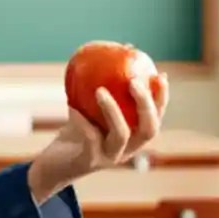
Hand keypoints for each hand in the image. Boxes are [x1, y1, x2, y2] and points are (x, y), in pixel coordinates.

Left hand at [28, 76, 168, 203]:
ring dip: (112, 111)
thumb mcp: (90, 107)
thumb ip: (102, 85)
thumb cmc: (77, 129)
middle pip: (148, 129)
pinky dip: (81, 120)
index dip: (162, 99)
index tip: (160, 75)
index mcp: (134, 137)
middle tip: (133, 82)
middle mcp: (128, 149)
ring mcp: (110, 157)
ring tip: (100, 90)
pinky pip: (89, 138)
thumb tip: (113, 53)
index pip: (156, 118)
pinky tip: (71, 106)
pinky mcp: (90, 162)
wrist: (55, 164)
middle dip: (146, 105)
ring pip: (120, 135)